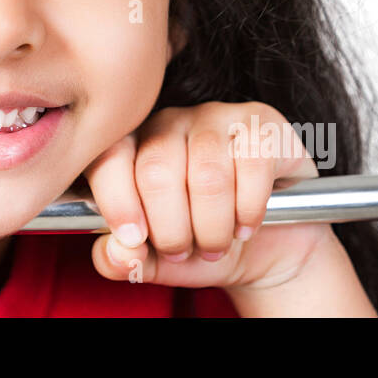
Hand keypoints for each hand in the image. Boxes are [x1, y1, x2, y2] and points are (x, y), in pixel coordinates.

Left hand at [82, 101, 331, 290]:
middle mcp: (170, 121)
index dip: (117, 201)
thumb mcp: (156, 261)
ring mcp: (216, 117)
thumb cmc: (200, 241)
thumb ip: (121, 260)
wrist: (267, 242)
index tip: (134, 239)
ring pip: (207, 175)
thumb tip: (119, 254)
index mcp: (133, 145)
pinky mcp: (261, 124)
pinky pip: (252, 167)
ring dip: (212, 229)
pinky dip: (249, 210)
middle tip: (184, 251)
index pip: (110, 157)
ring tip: (216, 245)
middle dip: (171, 230)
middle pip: (157, 171)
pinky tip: (246, 225)